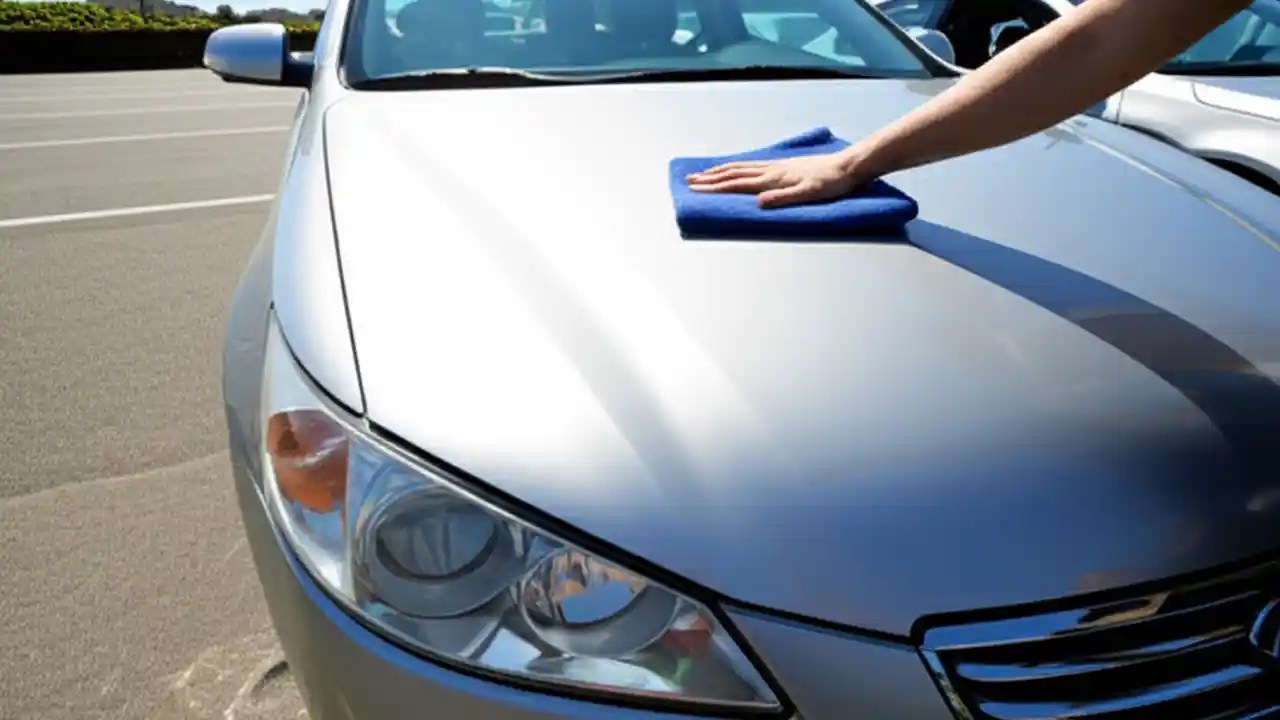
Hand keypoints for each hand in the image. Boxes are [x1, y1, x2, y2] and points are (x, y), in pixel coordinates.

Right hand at [686, 152, 864, 208]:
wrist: (846, 167)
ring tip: (704, 173)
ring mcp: (776, 166)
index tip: (695, 189)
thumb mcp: (808, 195)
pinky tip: (734, 168)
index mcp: (773, 179)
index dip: (715, 187)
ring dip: (720, 170)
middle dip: (710, 178)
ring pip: (741, 167)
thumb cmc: (830, 184)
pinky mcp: (782, 165)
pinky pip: (751, 164)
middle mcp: (771, 170)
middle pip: (734, 172)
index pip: (737, 183)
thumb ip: (783, 198)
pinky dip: (736, 166)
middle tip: (690, 181)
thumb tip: (759, 202)